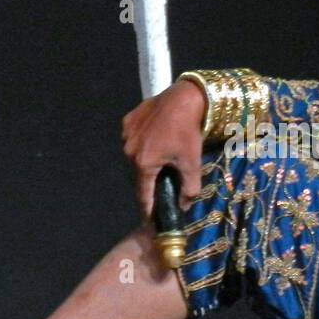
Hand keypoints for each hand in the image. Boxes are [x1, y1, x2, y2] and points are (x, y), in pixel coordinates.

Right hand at [121, 79, 206, 217]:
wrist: (183, 99)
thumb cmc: (188, 132)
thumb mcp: (192, 163)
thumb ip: (189, 189)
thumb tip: (184, 206)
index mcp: (143, 164)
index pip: (143, 195)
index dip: (147, 208)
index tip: (150, 219)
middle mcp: (129, 151)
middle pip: (138, 176)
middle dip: (148, 184)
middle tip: (160, 187)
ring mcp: (126, 135)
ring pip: (134, 158)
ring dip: (144, 163)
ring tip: (159, 161)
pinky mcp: (127, 122)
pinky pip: (133, 140)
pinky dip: (142, 145)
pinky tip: (156, 141)